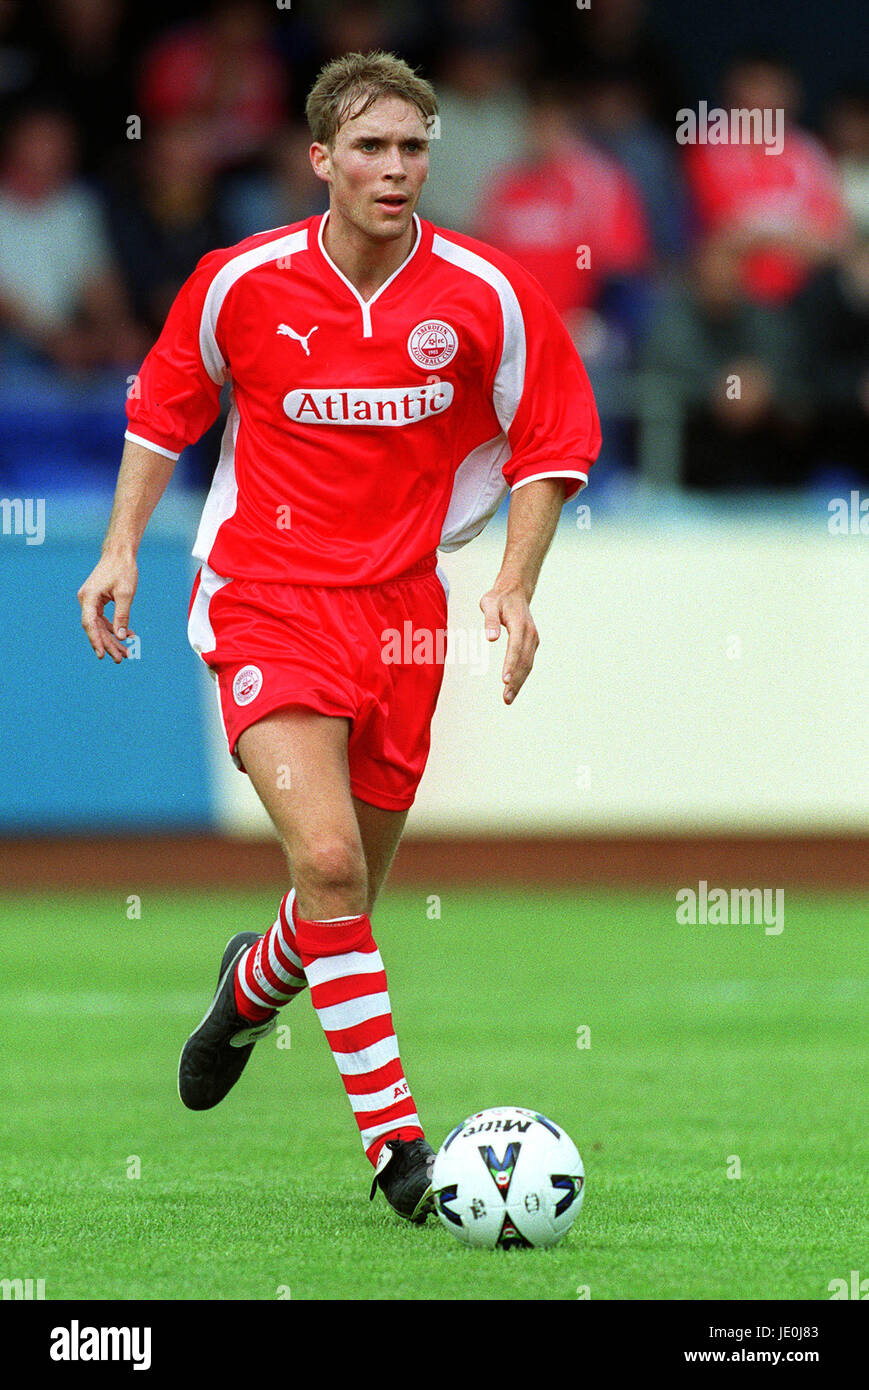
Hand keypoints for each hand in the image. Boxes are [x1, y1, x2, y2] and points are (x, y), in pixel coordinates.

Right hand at [77, 551, 137, 662]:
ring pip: (101, 626)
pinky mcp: (98, 601)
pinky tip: (129, 636)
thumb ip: (122, 616)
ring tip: (126, 653)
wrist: (119, 553)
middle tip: (120, 659)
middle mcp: (86, 600)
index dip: (96, 641)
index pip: (90, 624)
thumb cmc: (122, 569)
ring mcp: (91, 601)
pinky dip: (115, 628)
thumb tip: (121, 637)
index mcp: (88, 598)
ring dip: (113, 639)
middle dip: (108, 644)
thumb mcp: (125, 594)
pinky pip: (104, 619)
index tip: (102, 655)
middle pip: (96, 628)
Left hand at [479, 584, 538, 704]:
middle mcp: (530, 634)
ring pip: (527, 665)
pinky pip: (527, 662)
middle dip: (515, 681)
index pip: (515, 648)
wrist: (515, 591)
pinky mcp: (531, 643)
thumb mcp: (489, 603)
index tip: (504, 680)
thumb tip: (491, 638)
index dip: (510, 665)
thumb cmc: (499, 598)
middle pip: (524, 661)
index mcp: (520, 625)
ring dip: (519, 682)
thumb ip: (490, 620)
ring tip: (508, 698)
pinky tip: (513, 687)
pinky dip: (521, 676)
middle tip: (506, 698)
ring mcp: (533, 639)